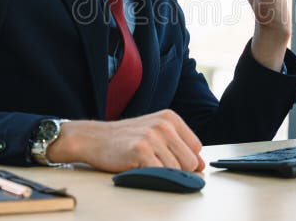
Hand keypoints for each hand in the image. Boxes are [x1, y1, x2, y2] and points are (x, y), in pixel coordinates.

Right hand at [46, 109, 204, 172]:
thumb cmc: (126, 138)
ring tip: (146, 165)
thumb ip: (179, 145)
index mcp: (171, 118)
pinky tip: (140, 168)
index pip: (197, 148)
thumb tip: (201, 166)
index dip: (186, 160)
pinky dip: (153, 177)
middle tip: (156, 165)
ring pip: (177, 170)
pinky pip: (161, 174)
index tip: (170, 161)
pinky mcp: (141, 151)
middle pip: (190, 162)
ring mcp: (153, 137)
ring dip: (163, 174)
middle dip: (177, 170)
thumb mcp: (155, 132)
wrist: (94, 138)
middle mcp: (164, 125)